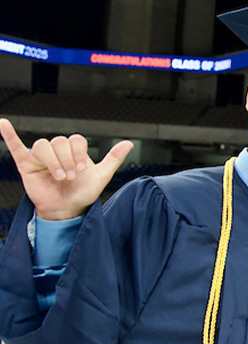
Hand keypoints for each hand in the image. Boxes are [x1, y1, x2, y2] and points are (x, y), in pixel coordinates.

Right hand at [0, 118, 132, 220]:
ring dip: (53, 161)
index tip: (82, 169)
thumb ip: (113, 159)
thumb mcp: (101, 176)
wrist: (67, 210)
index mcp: (73, 150)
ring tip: (59, 177)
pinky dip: (8, 135)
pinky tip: (3, 123)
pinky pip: (15, 147)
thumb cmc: (82, 193)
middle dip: (67, 159)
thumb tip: (129, 143)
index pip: (75, 140)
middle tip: (70, 177)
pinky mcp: (26, 164)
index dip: (79, 153)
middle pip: (59, 141)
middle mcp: (57, 150)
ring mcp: (41, 156)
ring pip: (43, 145)